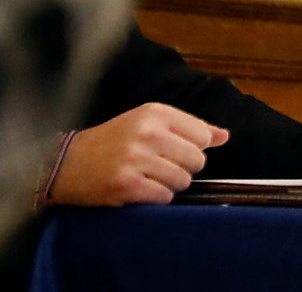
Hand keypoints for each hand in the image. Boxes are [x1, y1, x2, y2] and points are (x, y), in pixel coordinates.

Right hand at [48, 104, 225, 205]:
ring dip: (171, 184)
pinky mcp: (126, 185)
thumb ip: (189, 128)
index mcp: (156, 113)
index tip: (175, 150)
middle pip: (197, 160)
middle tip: (161, 167)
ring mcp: (136, 159)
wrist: (66, 163)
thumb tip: (225, 136)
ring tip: (150, 178)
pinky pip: (164, 196)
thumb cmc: (114, 141)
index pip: (202, 135)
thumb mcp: (149, 123)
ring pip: (183, 180)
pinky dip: (157, 197)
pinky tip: (141, 189)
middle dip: (184, 168)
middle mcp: (147, 133)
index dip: (194, 148)